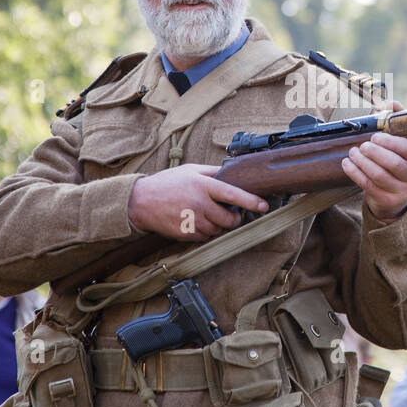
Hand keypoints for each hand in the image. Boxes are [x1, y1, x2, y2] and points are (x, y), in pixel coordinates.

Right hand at [127, 164, 268, 240]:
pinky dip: (205, 231)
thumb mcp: (191, 170)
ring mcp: (192, 220)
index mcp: (203, 186)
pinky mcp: (186, 234)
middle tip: (228, 213)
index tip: (264, 206)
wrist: (141, 201)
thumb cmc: (168, 183)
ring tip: (205, 214)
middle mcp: (199, 204)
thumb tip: (233, 172)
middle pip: (229, 219)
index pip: (233, 194)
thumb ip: (213, 172)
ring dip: (218, 225)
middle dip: (233, 218)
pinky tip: (195, 221)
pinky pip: (205, 236)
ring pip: (218, 230)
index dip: (251, 201)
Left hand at [341, 107, 406, 222]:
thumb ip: (398, 122)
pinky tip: (348, 163)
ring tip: (353, 152)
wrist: (396, 197)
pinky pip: (367, 185)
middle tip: (363, 146)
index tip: (376, 136)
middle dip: (374, 152)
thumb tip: (392, 103)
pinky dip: (355, 172)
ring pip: (379, 175)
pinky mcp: (386, 200)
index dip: (390, 141)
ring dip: (362, 161)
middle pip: (393, 163)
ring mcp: (401, 192)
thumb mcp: (403, 144)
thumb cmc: (398, 163)